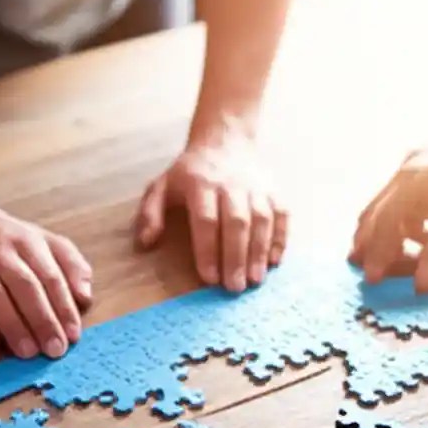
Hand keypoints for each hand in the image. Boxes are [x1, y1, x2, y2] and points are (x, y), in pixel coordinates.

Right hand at [0, 200, 91, 359]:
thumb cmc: (10, 239)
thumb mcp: (45, 241)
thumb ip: (71, 266)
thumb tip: (85, 298)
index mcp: (29, 244)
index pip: (51, 277)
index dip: (63, 307)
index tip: (74, 335)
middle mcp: (1, 254)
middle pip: (25, 287)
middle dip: (42, 320)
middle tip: (54, 350)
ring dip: (12, 325)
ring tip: (28, 352)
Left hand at [134, 132, 287, 291]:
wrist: (225, 139)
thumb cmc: (190, 172)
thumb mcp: (162, 186)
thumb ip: (150, 214)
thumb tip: (146, 243)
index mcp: (199, 184)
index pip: (206, 220)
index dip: (208, 250)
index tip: (209, 278)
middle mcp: (230, 184)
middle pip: (236, 223)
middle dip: (236, 257)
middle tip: (234, 288)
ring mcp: (255, 187)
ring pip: (261, 220)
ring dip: (259, 252)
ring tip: (255, 280)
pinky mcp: (274, 190)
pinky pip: (281, 214)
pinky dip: (281, 238)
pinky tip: (275, 262)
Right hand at [353, 100, 427, 292]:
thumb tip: (422, 285)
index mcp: (413, 184)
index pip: (384, 225)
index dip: (377, 254)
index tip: (372, 279)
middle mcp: (406, 171)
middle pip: (376, 212)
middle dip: (368, 242)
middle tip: (363, 268)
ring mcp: (415, 164)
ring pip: (387, 203)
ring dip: (385, 231)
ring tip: (389, 256)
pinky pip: (404, 195)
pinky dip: (405, 219)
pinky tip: (421, 232)